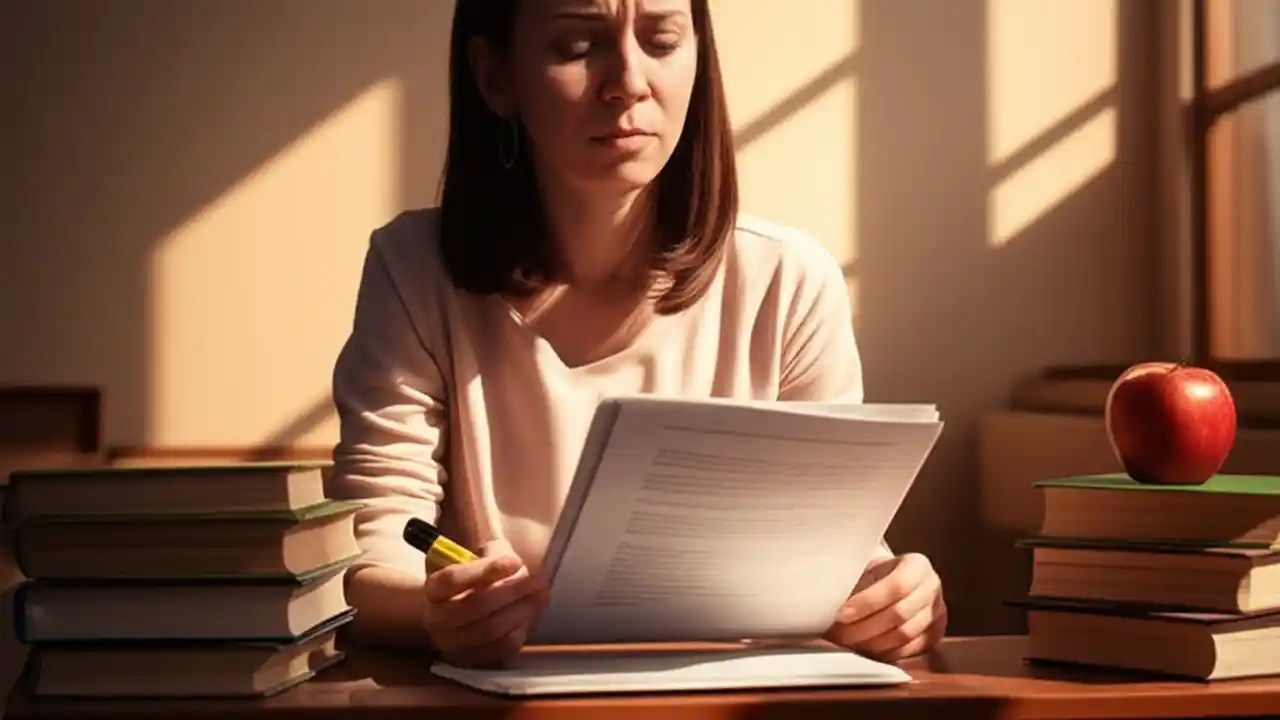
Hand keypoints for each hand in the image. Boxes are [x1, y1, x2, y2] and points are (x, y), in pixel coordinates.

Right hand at [422, 538, 548, 667]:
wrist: (456, 612)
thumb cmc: (472, 580)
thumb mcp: (476, 556)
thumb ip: (491, 553)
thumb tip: (514, 561)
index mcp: (433, 589)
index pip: (453, 579)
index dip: (486, 570)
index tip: (516, 561)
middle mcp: (436, 619)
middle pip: (475, 604)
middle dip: (512, 590)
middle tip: (538, 580)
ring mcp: (451, 644)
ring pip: (489, 628)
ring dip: (521, 610)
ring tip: (541, 595)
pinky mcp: (470, 661)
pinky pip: (499, 650)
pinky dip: (518, 631)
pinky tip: (531, 616)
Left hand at [824, 552, 946, 661]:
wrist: (890, 579)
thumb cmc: (873, 570)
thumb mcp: (864, 561)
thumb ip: (850, 570)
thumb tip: (824, 587)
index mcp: (918, 565)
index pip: (896, 586)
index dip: (866, 602)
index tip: (840, 613)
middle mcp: (932, 588)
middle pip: (900, 614)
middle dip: (864, 627)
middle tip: (837, 633)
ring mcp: (936, 613)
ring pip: (904, 636)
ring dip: (871, 643)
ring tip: (845, 641)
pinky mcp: (933, 635)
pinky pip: (909, 650)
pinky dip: (883, 653)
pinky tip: (863, 648)